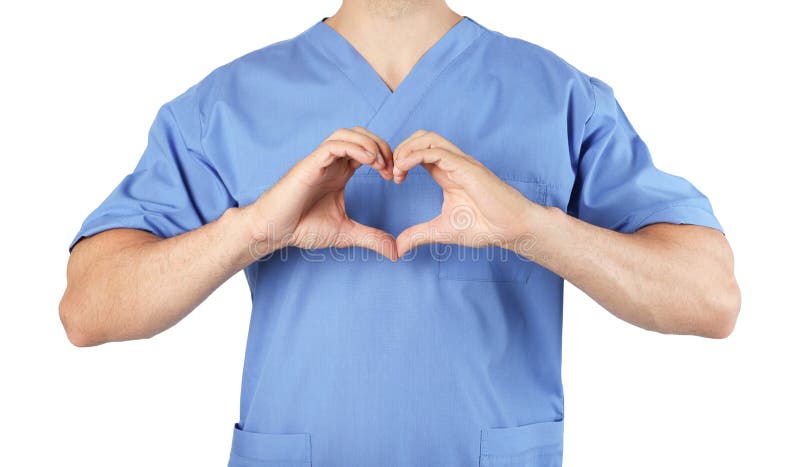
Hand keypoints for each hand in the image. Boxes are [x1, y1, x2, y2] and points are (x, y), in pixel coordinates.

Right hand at [246, 127, 398, 259]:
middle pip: (360, 134)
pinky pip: (334, 145)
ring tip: (380, 163)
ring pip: (347, 133)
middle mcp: (331, 163)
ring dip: (369, 143)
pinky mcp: (309, 165)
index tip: (395, 177)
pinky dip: (354, 147)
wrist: (274, 231)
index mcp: (340, 172)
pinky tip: (368, 161)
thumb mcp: (346, 233)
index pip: (367, 149)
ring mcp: (320, 162)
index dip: (386, 156)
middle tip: (391, 168)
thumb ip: (371, 238)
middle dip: (381, 145)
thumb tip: (395, 251)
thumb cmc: (303, 228)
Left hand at [392, 130, 536, 257]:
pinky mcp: (466, 167)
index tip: (394, 179)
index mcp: (447, 173)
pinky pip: (436, 151)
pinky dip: (414, 155)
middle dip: (401, 148)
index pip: (420, 151)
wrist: (511, 230)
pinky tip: (404, 169)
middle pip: (422, 137)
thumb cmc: (485, 227)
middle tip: (393, 172)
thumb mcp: (442, 231)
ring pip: (428, 138)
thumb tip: (397, 248)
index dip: (402, 159)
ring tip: (398, 169)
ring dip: (406, 148)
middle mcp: (453, 163)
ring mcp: (460, 163)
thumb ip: (418, 235)